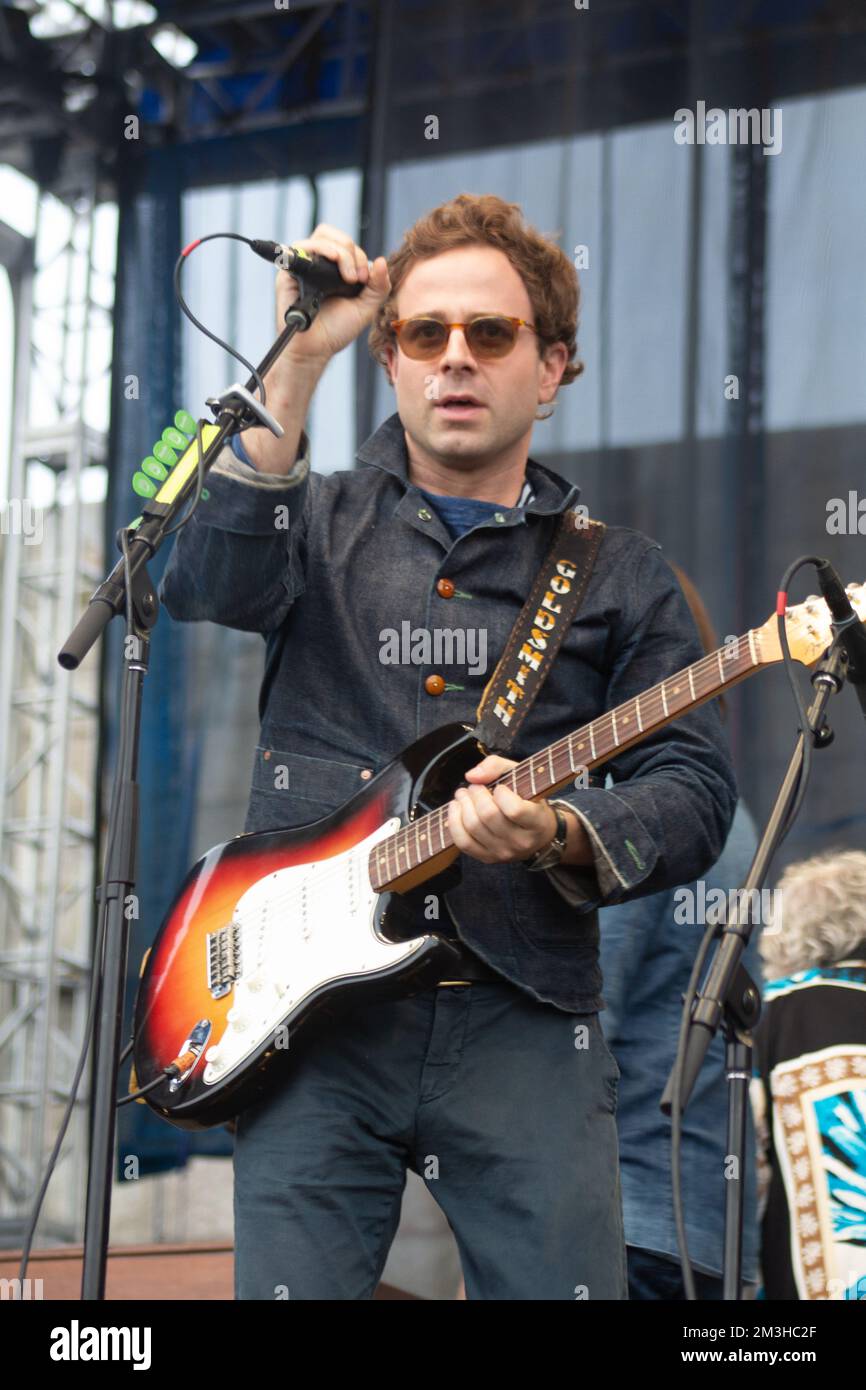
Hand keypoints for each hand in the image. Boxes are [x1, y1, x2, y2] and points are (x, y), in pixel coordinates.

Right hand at [274, 223, 390, 374]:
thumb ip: (378, 286)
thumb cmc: (337, 330)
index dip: (359, 257)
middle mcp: (319, 264)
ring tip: (347, 276)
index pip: (347, 245)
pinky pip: (301, 247)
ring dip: (340, 251)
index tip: (364, 280)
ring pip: (322, 236)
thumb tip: (381, 260)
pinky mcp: (289, 271)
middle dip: (351, 251)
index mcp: (336, 269)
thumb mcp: (366, 307)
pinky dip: (320, 248)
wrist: (315, 349)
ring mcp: (304, 265)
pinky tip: (332, 260)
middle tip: (356, 278)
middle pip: (334, 235)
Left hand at [446, 755, 559, 864]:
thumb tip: (471, 776)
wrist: (537, 832)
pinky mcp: (487, 858)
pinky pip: (463, 842)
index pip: (514, 810)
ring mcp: (503, 853)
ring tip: (464, 794)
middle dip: (476, 794)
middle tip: (475, 787)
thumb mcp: (521, 775)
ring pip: (473, 827)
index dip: (501, 793)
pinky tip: (456, 808)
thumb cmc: (528, 799)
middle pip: (488, 816)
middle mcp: (521, 842)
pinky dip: (454, 822)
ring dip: (463, 804)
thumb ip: (497, 766)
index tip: (500, 787)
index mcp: (537, 822)